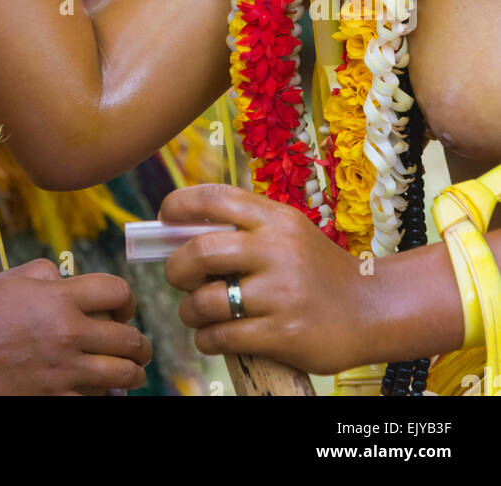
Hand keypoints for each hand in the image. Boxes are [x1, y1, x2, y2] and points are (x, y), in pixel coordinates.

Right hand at [0, 258, 151, 395]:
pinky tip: (99, 390)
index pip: (117, 291)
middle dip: (140, 343)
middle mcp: (70, 334)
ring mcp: (65, 371)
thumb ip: (48, 275)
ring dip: (132, 372)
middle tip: (139, 347)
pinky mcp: (55, 399)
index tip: (123, 308)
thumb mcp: (13, 278)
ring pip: (122, 375)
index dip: (126, 299)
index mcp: (61, 298)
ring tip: (132, 372)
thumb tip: (68, 281)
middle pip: (129, 339)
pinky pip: (95, 400)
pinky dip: (102, 395)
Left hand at [161, 185, 375, 375]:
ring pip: (206, 301)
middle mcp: (277, 250)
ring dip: (189, 310)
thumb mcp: (289, 235)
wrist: (374, 310)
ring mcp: (281, 293)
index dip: (180, 204)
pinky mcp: (285, 333)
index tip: (163, 216)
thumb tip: (182, 233)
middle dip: (176, 268)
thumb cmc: (319, 272)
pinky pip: (223, 336)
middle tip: (177, 278)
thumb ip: (245, 228)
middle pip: (200, 252)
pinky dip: (206, 338)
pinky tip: (211, 336)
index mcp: (276, 219)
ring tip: (196, 314)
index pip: (216, 198)